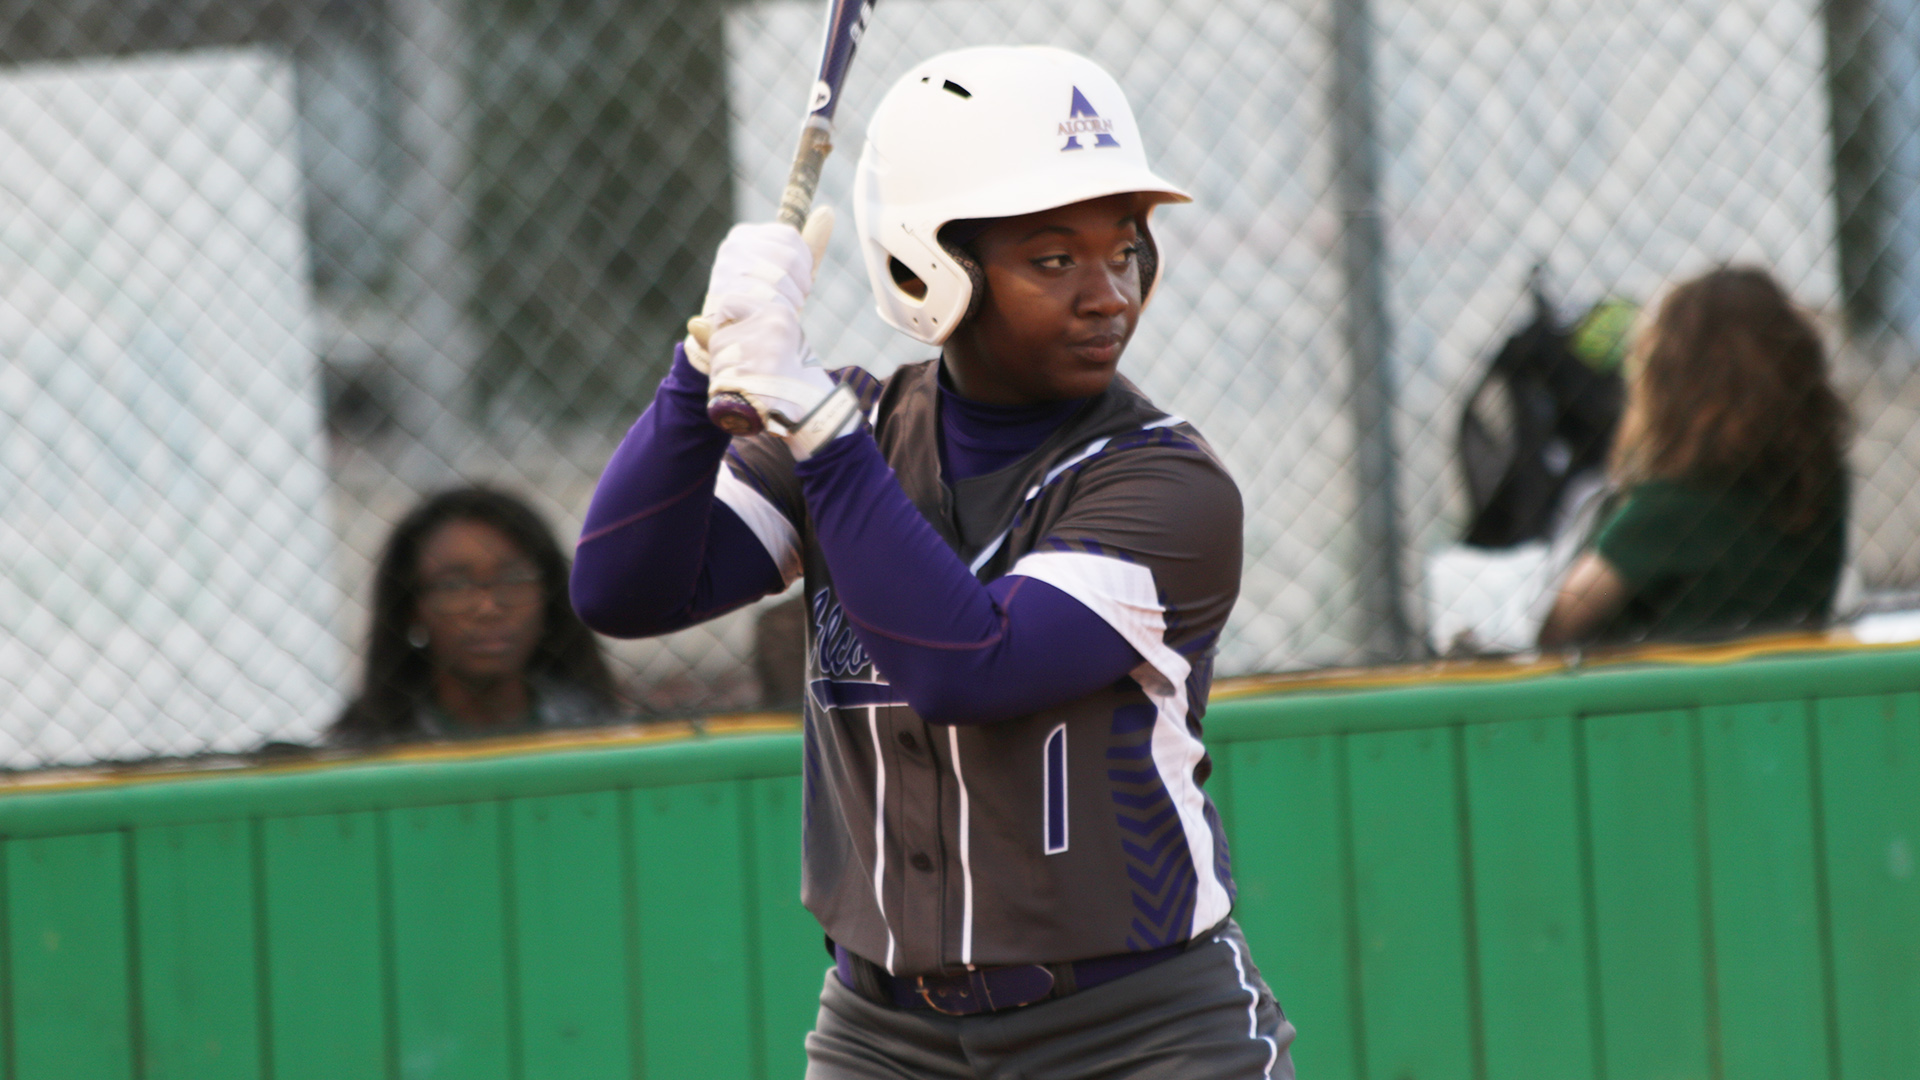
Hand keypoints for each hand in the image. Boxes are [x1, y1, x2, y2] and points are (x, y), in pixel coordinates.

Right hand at [684, 208, 832, 379]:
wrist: (737, 343)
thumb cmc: (766, 304)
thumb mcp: (791, 272)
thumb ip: (810, 244)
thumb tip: (828, 212)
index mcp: (743, 236)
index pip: (789, 236)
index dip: (802, 264)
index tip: (792, 281)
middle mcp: (732, 248)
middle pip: (790, 256)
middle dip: (798, 283)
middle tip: (785, 301)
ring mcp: (728, 270)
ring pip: (784, 276)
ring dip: (790, 299)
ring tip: (776, 310)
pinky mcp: (729, 295)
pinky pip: (773, 298)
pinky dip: (780, 311)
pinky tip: (769, 318)